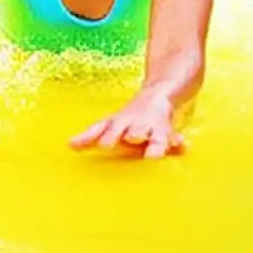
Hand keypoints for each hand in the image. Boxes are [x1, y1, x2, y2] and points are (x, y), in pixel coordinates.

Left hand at [70, 95, 185, 158]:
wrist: (156, 97)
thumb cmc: (126, 119)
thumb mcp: (107, 124)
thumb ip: (90, 136)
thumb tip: (70, 146)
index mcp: (120, 124)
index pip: (112, 130)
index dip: (110, 136)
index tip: (104, 144)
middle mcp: (138, 127)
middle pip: (136, 132)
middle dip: (135, 135)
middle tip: (132, 139)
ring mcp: (155, 130)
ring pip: (158, 137)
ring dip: (157, 144)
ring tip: (154, 154)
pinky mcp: (171, 135)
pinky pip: (177, 140)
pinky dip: (179, 144)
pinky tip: (183, 148)